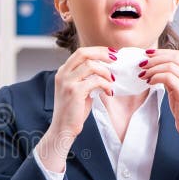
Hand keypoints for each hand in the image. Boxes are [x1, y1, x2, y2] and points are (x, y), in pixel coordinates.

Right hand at [35, 46, 114, 171]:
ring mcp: (67, 82)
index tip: (111, 55)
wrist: (63, 128)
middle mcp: (63, 74)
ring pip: (91, 65)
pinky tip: (109, 92)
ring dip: (106, 72)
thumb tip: (105, 69)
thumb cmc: (72, 111)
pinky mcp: (74, 91)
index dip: (98, 51)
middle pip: (83, 53)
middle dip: (102, 53)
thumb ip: (86, 78)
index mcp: (63, 71)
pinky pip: (95, 81)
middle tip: (115, 59)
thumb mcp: (78, 90)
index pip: (81, 52)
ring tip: (112, 81)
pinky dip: (106, 84)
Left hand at [139, 49, 178, 164]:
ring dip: (153, 69)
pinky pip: (167, 78)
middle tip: (141, 64)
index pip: (178, 54)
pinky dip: (155, 77)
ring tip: (143, 75)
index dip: (161, 52)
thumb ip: (173, 74)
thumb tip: (154, 62)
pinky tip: (149, 83)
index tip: (147, 54)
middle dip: (155, 59)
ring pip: (169, 66)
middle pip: (174, 57)